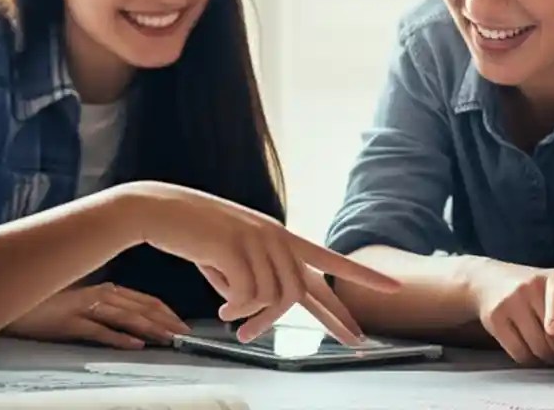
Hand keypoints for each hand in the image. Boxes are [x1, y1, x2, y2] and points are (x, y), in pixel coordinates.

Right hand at [4, 283, 190, 349]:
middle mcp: (99, 294)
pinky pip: (99, 330)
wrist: (10, 299)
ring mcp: (84, 306)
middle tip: (186, 336)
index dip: (168, 313)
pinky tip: (135, 345)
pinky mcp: (69, 321)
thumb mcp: (82, 303)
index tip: (184, 326)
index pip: (146, 301)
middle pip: (142, 309)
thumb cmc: (46, 303)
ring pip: (127, 318)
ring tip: (170, 340)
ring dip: (152, 329)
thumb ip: (105, 308)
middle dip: (167, 323)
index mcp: (105, 289)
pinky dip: (120, 338)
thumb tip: (132, 325)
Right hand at [120, 182, 399, 344]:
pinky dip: (236, 311)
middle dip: (336, 318)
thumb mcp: (233, 257)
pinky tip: (222, 313)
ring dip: (257, 321)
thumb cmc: (195, 233)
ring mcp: (257, 241)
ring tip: (237, 329)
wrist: (160, 209)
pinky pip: (248, 297)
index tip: (394, 287)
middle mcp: (276, 238)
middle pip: (310, 288)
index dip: (362, 275)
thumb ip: (254, 279)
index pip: (330, 260)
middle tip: (359, 344)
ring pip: (276, 298)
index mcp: (280, 237)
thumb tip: (263, 309)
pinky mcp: (236, 248)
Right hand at [466, 259, 553, 366]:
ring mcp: (511, 302)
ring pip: (538, 347)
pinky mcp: (494, 318)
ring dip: (546, 357)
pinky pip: (519, 353)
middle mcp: (532, 286)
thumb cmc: (534, 291)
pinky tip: (529, 349)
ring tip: (547, 349)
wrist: (489, 280)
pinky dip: (527, 358)